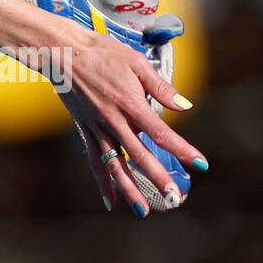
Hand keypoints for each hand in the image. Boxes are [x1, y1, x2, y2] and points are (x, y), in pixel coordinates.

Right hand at [55, 31, 205, 215]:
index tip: (201, 164)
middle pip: (138, 155)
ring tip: (142, 211)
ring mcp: (97, 127)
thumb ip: (160, 87)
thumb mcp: (135, 62)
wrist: (62, 51)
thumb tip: (185, 105)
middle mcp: (113, 120)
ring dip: (129, 188)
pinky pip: (94, 159)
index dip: (182, 149)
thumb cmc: (101, 52)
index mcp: (130, 103)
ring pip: (114, 163)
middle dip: (157, 178)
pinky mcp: (85, 129)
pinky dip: (102, 179)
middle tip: (173, 197)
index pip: (161, 133)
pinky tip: (110, 199)